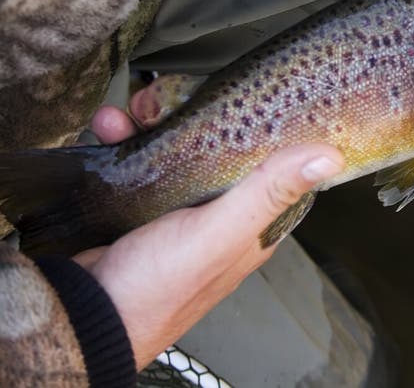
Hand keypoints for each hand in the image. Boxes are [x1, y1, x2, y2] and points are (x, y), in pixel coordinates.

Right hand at [85, 101, 342, 368]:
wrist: (81, 318)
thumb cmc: (156, 289)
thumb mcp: (220, 234)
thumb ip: (269, 193)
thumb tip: (331, 157)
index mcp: (250, 224)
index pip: (271, 165)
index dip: (261, 129)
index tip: (245, 97)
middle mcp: (217, 216)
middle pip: (217, 148)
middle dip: (189, 118)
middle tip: (161, 102)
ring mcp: (174, 210)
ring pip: (173, 148)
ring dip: (147, 124)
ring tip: (124, 115)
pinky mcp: (135, 207)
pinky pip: (135, 160)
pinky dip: (121, 141)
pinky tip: (107, 130)